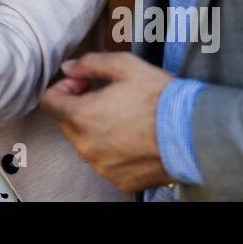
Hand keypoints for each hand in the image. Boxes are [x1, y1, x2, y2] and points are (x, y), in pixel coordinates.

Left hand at [39, 52, 173, 192]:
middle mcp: (86, 146)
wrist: (194, 133)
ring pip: (86, 143)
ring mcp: (102, 166)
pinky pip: (105, 161)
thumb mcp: (125, 66)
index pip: (48, 102)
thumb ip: (90, 63)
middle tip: (107, 96)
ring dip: (96, 128)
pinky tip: (134, 137)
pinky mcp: (119, 180)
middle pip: (66, 123)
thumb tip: (69, 67)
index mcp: (81, 116)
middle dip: (79, 106)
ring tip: (125, 116)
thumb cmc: (160, 97)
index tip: (84, 83)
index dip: (63, 87)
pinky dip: (113, 149)